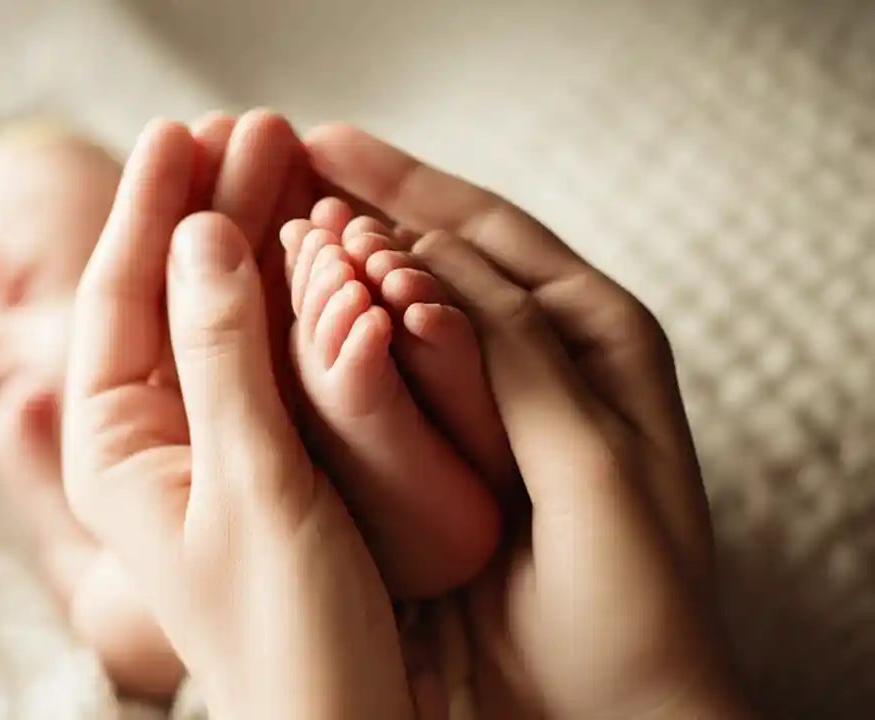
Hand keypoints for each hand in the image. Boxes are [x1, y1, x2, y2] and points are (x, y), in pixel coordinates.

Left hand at [63, 118, 413, 717]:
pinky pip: (264, 352)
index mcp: (113, 447)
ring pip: (219, 315)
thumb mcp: (254, 483)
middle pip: (169, 293)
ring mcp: (206, 442)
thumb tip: (199, 234)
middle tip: (259, 126)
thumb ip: (223, 357)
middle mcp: (148, 437)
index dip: (151, 209)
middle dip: (208, 206)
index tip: (184, 129)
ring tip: (285, 159)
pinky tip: (312, 242)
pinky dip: (288, 293)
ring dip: (249, 235)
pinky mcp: (261, 453)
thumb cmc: (291, 630)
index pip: (118, 299)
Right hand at [306, 125, 751, 718]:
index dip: (403, 181)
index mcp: (598, 338)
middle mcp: (537, 362)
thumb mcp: (588, 464)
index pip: (486, 231)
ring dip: (337, 278)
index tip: (320, 141)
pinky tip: (280, 331)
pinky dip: (332, 355)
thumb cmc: (632, 603)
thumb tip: (423, 256)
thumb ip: (515, 358)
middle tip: (272, 179)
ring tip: (262, 240)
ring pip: (396, 322)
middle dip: (358, 214)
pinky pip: (376, 394)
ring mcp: (480, 413)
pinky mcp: (438, 467)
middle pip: (433, 261)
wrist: (613, 719)